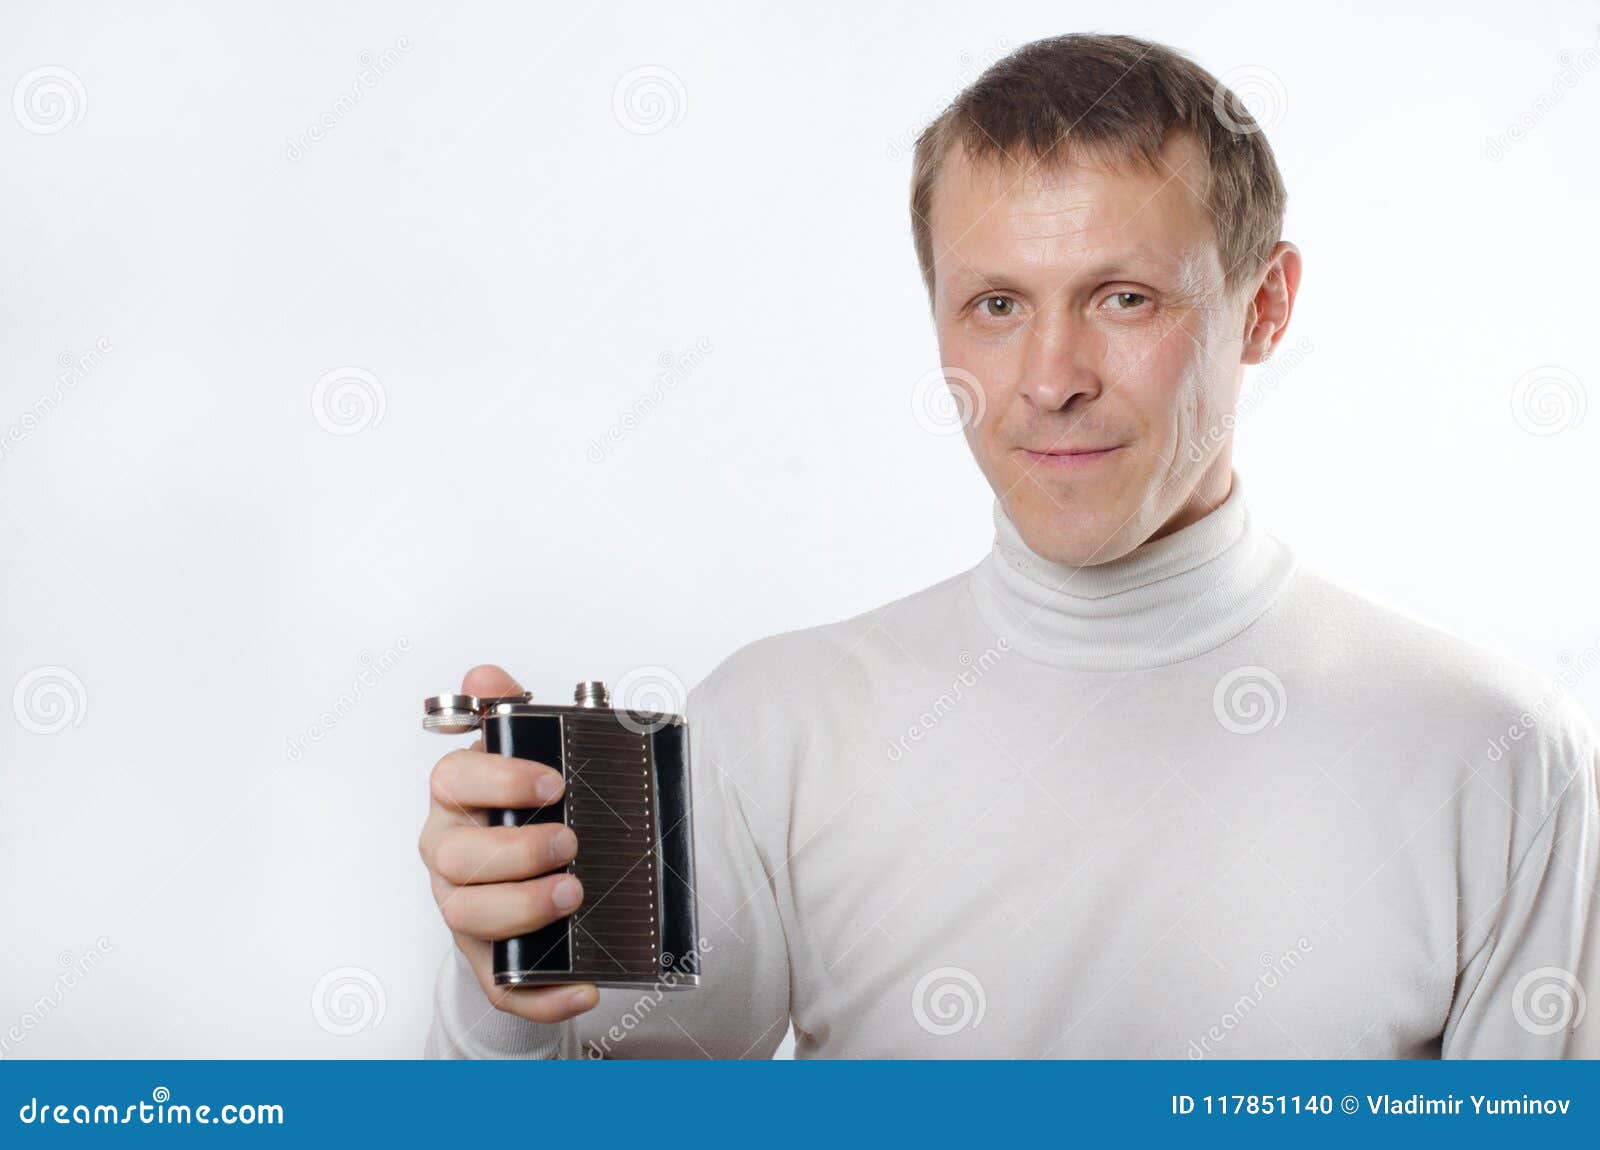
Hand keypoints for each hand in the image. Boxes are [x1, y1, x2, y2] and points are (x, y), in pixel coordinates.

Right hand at [418, 664, 598, 1023]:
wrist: (537, 869)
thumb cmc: (526, 808)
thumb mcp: (520, 756)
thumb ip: (506, 713)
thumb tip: (484, 675)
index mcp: (456, 800)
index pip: (451, 780)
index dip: (498, 779)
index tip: (551, 781)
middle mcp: (448, 855)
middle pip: (455, 857)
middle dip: (515, 850)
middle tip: (570, 843)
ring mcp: (463, 908)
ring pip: (469, 917)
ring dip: (522, 908)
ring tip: (573, 894)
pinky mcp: (487, 956)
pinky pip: (502, 987)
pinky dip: (543, 996)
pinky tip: (585, 987)